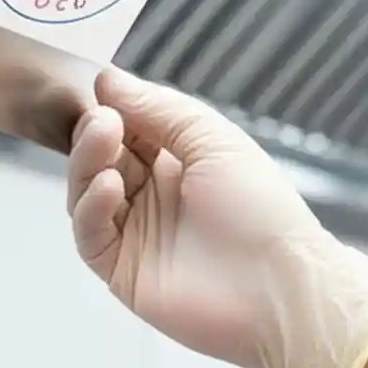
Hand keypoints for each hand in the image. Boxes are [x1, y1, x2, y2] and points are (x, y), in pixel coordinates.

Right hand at [67, 68, 367, 367]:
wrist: (281, 289)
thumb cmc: (260, 210)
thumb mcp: (213, 140)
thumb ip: (158, 108)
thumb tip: (107, 78)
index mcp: (179, 162)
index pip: (128, 128)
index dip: (112, 108)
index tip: (100, 90)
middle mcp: (153, 196)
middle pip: (101, 158)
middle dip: (96, 133)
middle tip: (102, 120)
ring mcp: (135, 234)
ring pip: (86, 192)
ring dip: (88, 163)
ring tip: (104, 141)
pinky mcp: (121, 270)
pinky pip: (89, 235)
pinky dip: (91, 206)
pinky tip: (108, 186)